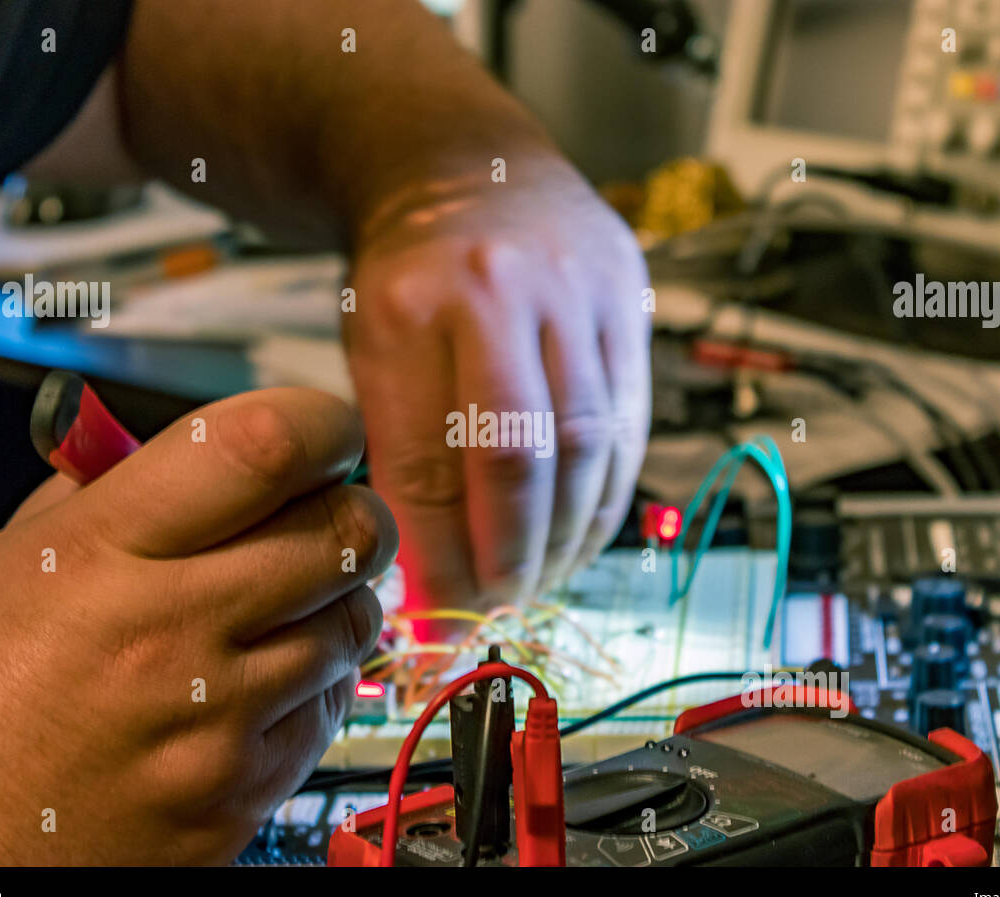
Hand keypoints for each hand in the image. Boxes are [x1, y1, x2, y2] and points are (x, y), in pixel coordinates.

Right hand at [0, 389, 396, 863]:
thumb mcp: (16, 561)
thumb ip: (122, 492)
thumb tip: (222, 453)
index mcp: (106, 552)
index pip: (268, 447)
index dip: (323, 426)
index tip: (329, 435)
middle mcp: (170, 633)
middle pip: (345, 533)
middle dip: (353, 511)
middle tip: (330, 515)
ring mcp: (212, 722)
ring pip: (353, 622)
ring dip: (334, 601)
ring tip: (276, 609)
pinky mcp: (237, 795)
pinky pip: (328, 710)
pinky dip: (313, 683)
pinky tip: (256, 682)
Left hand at [344, 164, 650, 619]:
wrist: (468, 168)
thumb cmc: (408, 275)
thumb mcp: (371, 349)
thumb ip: (400, 452)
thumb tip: (430, 581)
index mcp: (407, 306)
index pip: (428, 465)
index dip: (436, 560)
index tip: (433, 625)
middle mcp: (499, 290)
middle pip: (518, 462)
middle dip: (508, 559)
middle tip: (492, 613)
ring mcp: (575, 288)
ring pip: (587, 449)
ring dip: (565, 539)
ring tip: (536, 585)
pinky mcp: (628, 298)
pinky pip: (629, 422)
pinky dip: (605, 496)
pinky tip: (579, 536)